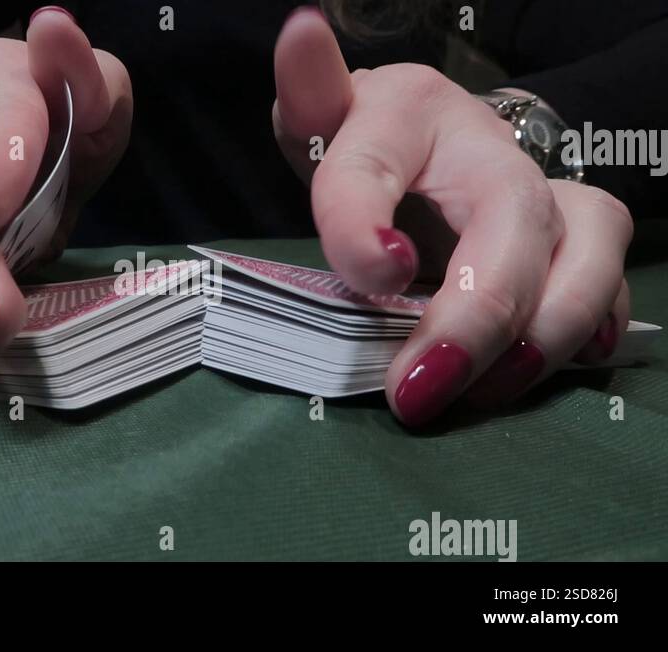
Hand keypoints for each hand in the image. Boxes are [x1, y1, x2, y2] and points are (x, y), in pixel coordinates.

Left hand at [273, 7, 632, 425]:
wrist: (430, 144)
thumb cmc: (365, 140)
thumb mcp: (320, 122)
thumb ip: (307, 95)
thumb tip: (300, 30)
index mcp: (407, 111)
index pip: (375, 161)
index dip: (365, 222)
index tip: (377, 273)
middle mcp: (489, 147)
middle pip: (511, 216)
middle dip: (474, 312)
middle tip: (418, 389)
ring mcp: (543, 191)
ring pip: (588, 244)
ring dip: (545, 330)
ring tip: (483, 391)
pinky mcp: (574, 236)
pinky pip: (610, 279)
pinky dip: (590, 326)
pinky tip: (548, 368)